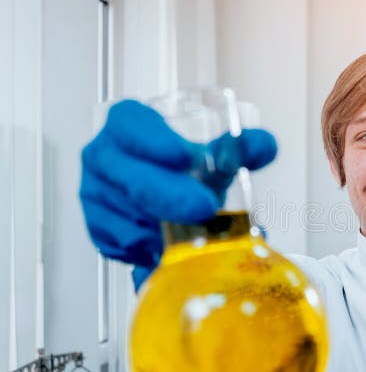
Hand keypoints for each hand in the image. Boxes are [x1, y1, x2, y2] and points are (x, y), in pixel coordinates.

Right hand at [80, 99, 276, 286]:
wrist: (171, 198)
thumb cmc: (188, 166)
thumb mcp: (218, 152)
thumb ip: (244, 146)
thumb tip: (265, 148)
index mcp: (126, 125)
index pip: (128, 123)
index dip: (152, 138)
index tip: (184, 155)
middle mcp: (104, 157)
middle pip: (128, 177)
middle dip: (168, 195)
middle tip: (206, 206)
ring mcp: (95, 195)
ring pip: (124, 215)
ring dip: (161, 226)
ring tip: (195, 227)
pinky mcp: (99, 230)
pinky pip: (122, 244)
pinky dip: (148, 247)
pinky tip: (167, 244)